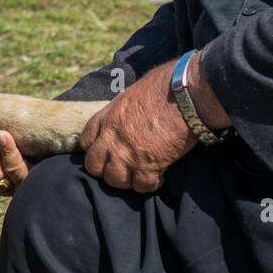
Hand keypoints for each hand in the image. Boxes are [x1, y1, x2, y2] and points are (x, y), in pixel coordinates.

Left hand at [78, 55, 229, 193]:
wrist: (186, 95)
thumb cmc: (166, 85)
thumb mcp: (133, 93)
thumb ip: (125, 109)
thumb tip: (132, 112)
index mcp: (107, 117)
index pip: (85, 141)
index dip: (94, 149)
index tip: (105, 152)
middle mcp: (112, 137)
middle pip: (94, 166)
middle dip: (105, 169)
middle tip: (122, 168)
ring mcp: (127, 154)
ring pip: (115, 180)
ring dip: (127, 180)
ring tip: (140, 174)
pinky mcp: (148, 166)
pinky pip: (141, 186)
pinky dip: (150, 184)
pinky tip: (159, 176)